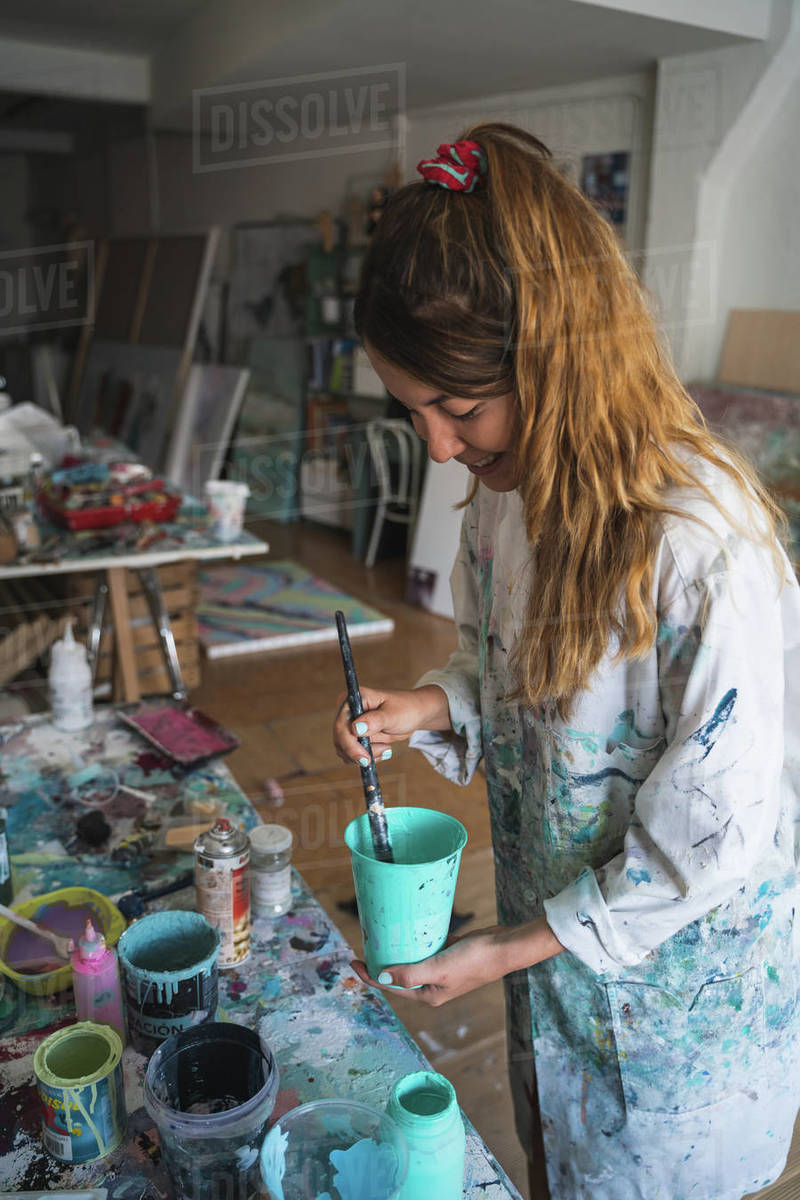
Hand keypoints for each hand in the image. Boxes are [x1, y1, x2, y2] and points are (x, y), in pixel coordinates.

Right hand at [333, 683, 450, 763]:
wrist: (414, 715)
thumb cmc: (406, 709)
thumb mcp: (393, 714)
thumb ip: (375, 720)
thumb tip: (355, 728)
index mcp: (353, 699)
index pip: (341, 725)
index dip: (349, 743)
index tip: (364, 757)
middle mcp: (347, 712)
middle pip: (340, 740)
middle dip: (358, 753)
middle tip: (378, 757)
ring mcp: (349, 725)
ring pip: (345, 750)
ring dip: (365, 756)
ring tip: (386, 749)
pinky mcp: (355, 737)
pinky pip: (353, 755)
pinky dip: (368, 758)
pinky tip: (384, 750)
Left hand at [351, 927, 509, 1005]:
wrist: (504, 948)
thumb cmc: (474, 960)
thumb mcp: (439, 968)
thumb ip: (410, 974)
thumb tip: (382, 975)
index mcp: (429, 994)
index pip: (392, 986)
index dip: (370, 975)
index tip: (353, 961)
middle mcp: (433, 984)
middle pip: (399, 974)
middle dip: (380, 962)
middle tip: (363, 945)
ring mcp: (441, 969)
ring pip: (412, 960)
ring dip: (396, 950)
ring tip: (379, 937)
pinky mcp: (449, 954)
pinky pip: (425, 948)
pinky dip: (414, 940)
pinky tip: (406, 928)